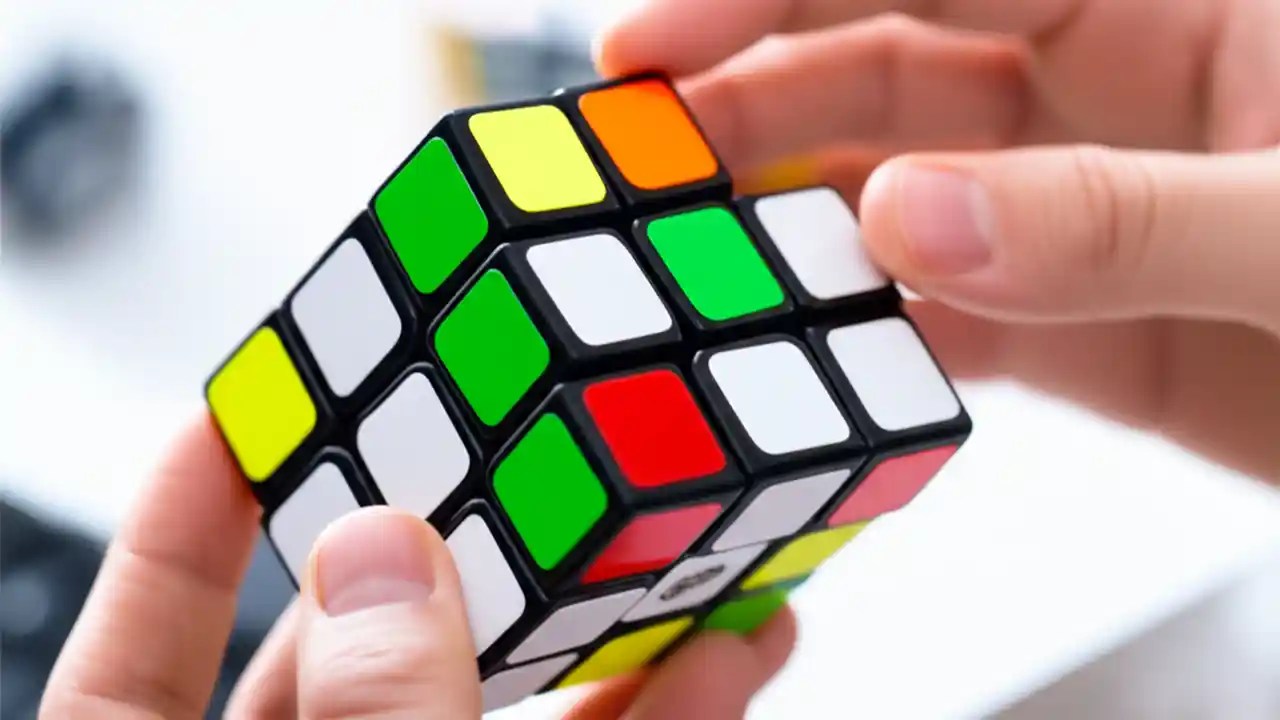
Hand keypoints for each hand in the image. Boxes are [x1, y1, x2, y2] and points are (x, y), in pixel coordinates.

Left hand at [39, 416, 794, 718]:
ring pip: (506, 711)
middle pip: (361, 653)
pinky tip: (723, 657)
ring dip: (599, 624)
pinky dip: (661, 715)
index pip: (144, 651)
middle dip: (462, 537)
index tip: (243, 402)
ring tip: (677, 525)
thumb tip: (381, 558)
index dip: (185, 521)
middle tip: (523, 430)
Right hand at [598, 0, 1279, 481]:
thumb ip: (1110, 218)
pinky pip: (949, 320)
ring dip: (794, 230)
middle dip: (751, 105)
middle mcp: (1113, 88)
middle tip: (642, 164)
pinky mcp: (1093, 326)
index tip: (650, 41)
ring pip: (899, 198)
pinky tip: (813, 359)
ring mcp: (1089, 210)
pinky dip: (874, 340)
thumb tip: (905, 221)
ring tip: (695, 270)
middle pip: (886, 68)